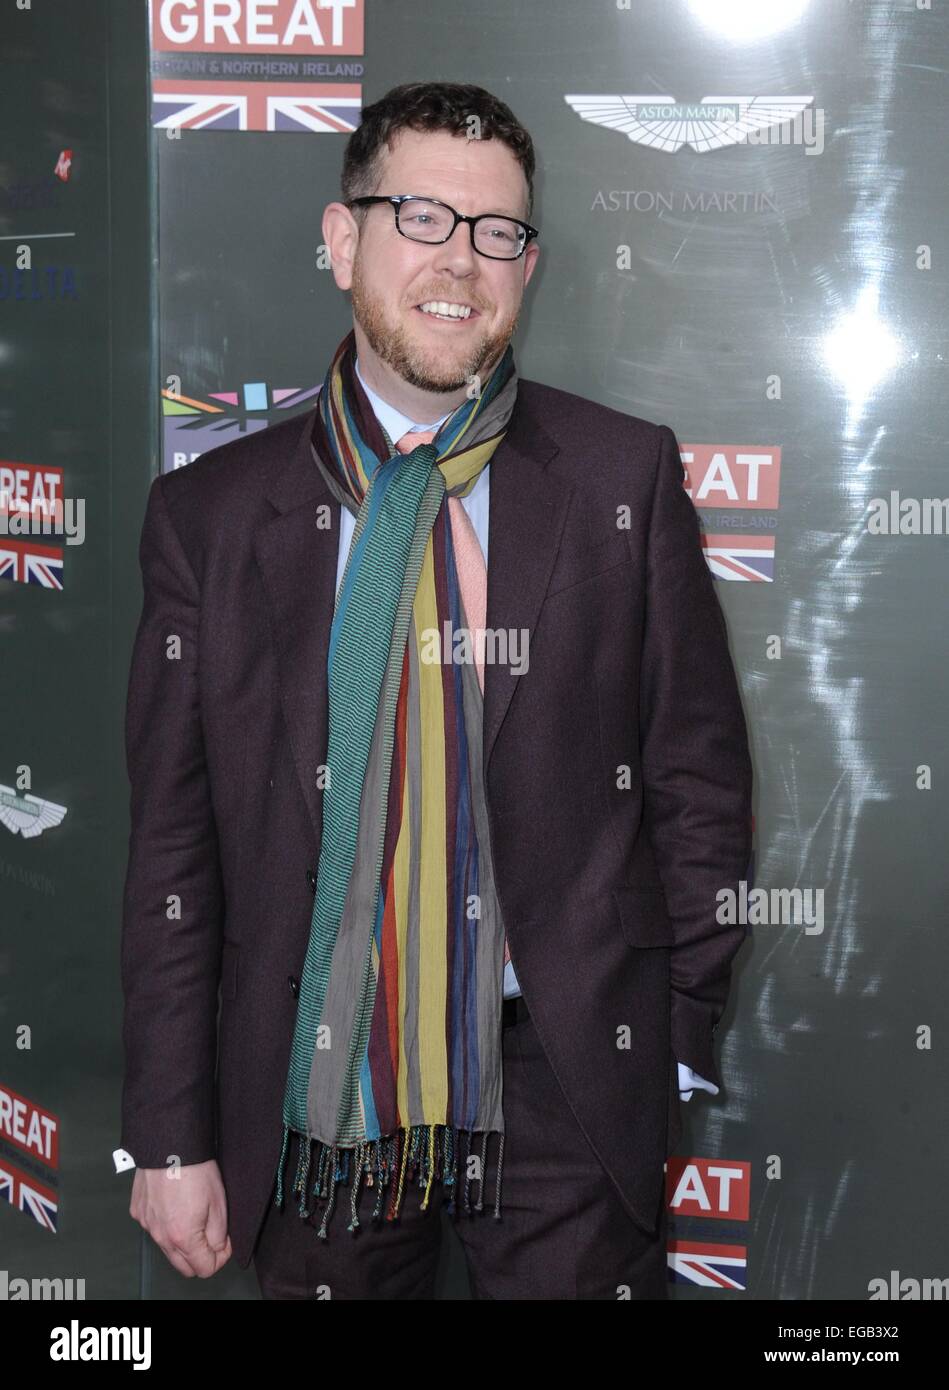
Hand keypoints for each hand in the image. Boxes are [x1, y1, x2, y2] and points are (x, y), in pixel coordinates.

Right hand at [129, 1159, 231, 1277]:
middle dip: (201, 1256)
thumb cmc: (195, 1168)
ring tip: (193, 1215)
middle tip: (212, 1235)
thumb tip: (218, 1249)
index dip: (220, 1258)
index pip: (204, 1269)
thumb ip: (219, 1235)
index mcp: (183, 1237)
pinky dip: (166, 1224)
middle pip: (183, 1266)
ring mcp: (146, 1224)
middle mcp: (160, 1236)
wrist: (169, 1143)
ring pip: (167, 1248)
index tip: (225, 1243)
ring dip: (182, 1241)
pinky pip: (154, 1228)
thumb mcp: (219, 1203)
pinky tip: (175, 1204)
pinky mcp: (138, 1212)